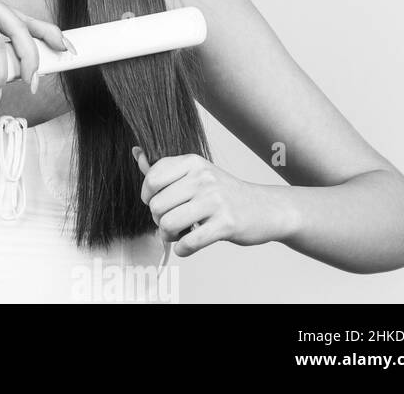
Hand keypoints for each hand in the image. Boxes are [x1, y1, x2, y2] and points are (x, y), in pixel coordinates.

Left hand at [133, 147, 295, 256]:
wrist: (266, 209)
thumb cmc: (224, 193)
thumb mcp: (196, 174)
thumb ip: (165, 169)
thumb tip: (137, 153)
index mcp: (193, 163)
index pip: (152, 179)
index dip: (148, 197)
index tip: (158, 202)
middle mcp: (203, 178)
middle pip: (157, 206)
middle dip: (159, 220)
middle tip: (173, 222)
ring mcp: (216, 201)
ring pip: (168, 224)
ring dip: (169, 235)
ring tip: (180, 233)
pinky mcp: (226, 224)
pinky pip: (188, 243)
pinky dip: (183, 250)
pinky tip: (188, 245)